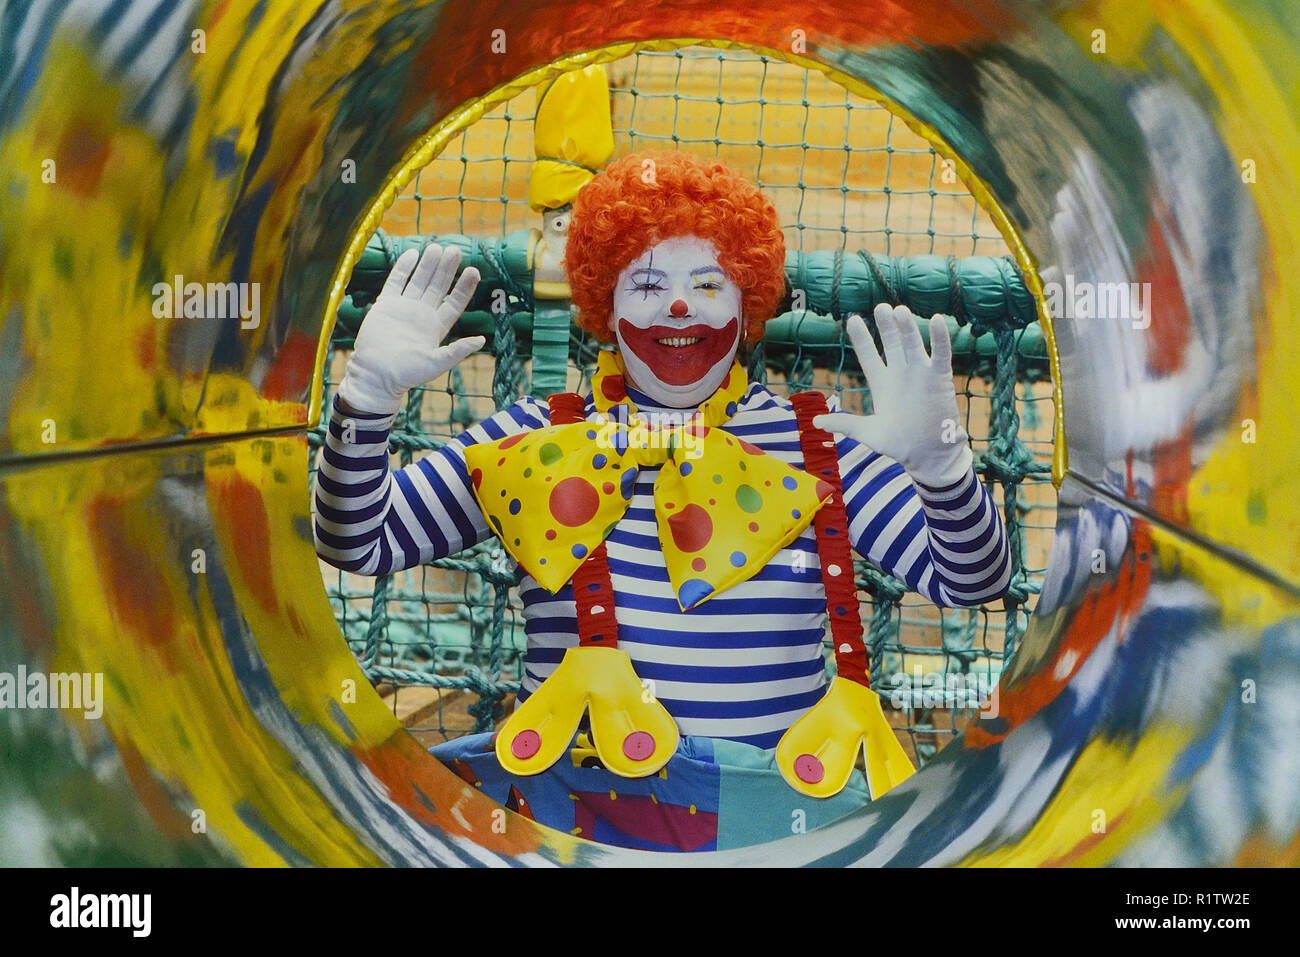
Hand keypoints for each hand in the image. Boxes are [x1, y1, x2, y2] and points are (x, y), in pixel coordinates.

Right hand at [337, 243, 483, 414]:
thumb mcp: (437, 363)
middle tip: (456, 250)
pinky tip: (413, 254)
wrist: (376, 375)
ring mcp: (404, 307)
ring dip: (428, 264)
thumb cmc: (407, 374)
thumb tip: (482, 340)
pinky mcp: (386, 305)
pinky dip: (404, 268)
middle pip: (438, 286)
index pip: (454, 302)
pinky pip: (396, 281)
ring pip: (419, 280)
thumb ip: (458, 351)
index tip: (473, 271)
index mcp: (437, 327)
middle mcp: (422, 314)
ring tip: (438, 247)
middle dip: (447, 269)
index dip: (464, 287)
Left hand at [813, 302, 972, 486]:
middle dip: (885, 326)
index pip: (869, 355)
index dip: (862, 338)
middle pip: (891, 343)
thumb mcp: (869, 434)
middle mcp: (900, 373)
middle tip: (880, 307)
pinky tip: (937, 320)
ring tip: (900, 311)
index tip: (853, 320)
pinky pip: (941, 353)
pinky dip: (940, 338)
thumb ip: (846, 424)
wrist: (929, 456)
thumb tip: (816, 422)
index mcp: (881, 383)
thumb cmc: (899, 445)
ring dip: (908, 327)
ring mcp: (920, 373)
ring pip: (913, 343)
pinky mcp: (940, 378)